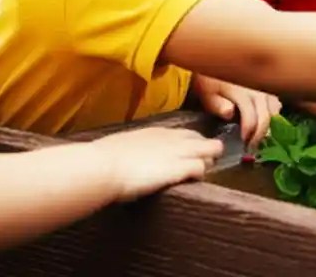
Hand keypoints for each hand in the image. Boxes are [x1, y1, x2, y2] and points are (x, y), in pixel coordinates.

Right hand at [91, 128, 223, 202]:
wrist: (104, 166)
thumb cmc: (104, 158)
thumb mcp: (123, 147)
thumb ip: (134, 150)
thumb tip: (129, 158)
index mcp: (158, 132)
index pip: (186, 134)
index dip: (192, 145)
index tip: (189, 155)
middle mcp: (173, 138)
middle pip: (204, 141)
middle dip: (205, 154)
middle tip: (198, 169)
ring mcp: (180, 151)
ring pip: (211, 151)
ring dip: (206, 164)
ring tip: (196, 177)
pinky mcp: (182, 166)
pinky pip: (202, 168)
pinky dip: (199, 175)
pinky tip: (191, 183)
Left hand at [191, 74, 281, 150]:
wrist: (212, 63)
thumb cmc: (208, 80)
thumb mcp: (207, 92)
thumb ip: (217, 103)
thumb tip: (229, 112)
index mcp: (241, 92)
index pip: (252, 117)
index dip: (250, 133)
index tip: (244, 143)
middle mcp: (256, 89)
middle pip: (266, 116)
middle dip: (261, 133)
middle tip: (253, 145)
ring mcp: (262, 86)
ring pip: (274, 108)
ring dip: (269, 124)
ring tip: (259, 134)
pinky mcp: (265, 85)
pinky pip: (276, 100)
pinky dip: (273, 112)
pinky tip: (266, 119)